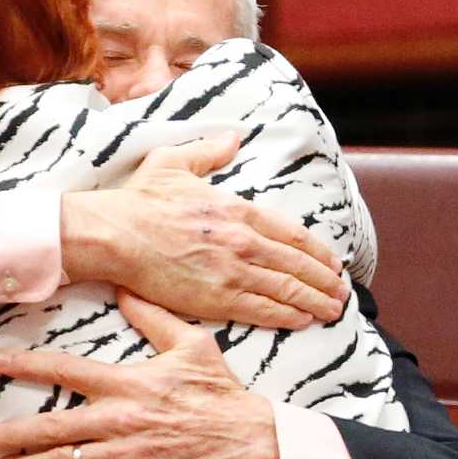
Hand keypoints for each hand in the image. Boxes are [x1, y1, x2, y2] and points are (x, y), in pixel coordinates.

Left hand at [0, 292, 281, 458]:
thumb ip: (153, 318)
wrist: (247, 440)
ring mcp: (123, 455)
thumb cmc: (219, 392)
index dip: (29, 366)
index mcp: (126, 382)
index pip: (66, 370)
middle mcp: (117, 419)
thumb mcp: (192, 344)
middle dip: (12, 435)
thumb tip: (125, 289)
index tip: (0, 364)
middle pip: (51, 428)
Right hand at [59, 135, 347, 329]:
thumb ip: (208, 151)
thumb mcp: (175, 162)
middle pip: (297, 264)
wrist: (115, 234)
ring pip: (287, 289)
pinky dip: (287, 316)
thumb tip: (231, 138)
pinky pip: (262, 310)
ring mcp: (232, 272)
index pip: (292, 233)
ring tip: (332, 309)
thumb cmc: (140, 200)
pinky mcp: (216, 298)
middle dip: (324, 279)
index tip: (332, 262)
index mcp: (237, 210)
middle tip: (342, 291)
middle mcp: (243, 241)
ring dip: (315, 300)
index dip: (317, 251)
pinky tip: (303, 320)